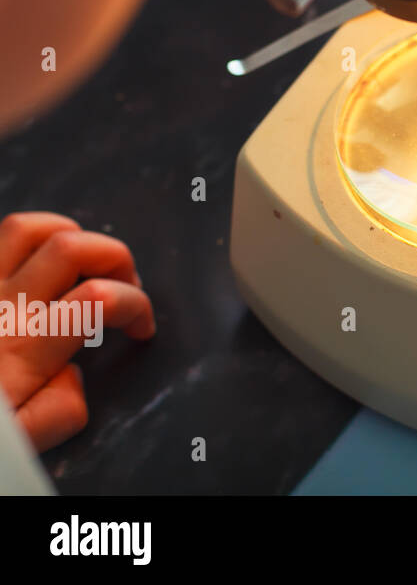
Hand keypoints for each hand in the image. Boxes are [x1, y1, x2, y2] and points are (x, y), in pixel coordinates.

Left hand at [0, 212, 154, 451]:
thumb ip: (58, 411)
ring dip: (69, 234)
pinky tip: (30, 267)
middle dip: (115, 258)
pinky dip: (20, 243)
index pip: (99, 299)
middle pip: (72, 247)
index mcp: (19, 353)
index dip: (137, 306)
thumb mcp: (17, 446)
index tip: (140, 329)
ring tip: (81, 263)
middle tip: (122, 287)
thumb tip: (75, 372)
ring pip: (26, 228)